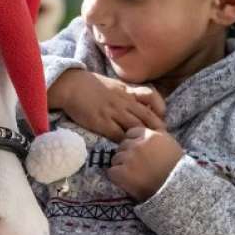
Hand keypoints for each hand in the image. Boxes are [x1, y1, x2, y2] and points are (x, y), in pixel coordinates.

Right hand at [48, 70, 164, 140]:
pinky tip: (127, 150)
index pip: (151, 97)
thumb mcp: (114, 85)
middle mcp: (124, 102)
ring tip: (147, 148)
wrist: (72, 85)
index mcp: (127, 91)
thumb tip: (140, 103)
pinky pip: (117, 135)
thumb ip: (127, 93)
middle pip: (147, 116)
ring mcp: (114, 112)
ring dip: (143, 138)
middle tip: (162, 140)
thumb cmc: (91, 85)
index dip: (160, 108)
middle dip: (157, 129)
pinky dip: (124, 143)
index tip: (162, 118)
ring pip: (135, 127)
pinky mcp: (102, 122)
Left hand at [107, 126, 183, 200]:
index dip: (133, 144)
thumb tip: (144, 132)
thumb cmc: (177, 169)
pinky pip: (112, 172)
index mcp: (150, 135)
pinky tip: (128, 183)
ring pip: (116, 159)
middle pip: (122, 146)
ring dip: (121, 167)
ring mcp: (129, 158)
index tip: (139, 154)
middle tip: (137, 167)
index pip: (130, 133)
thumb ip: (156, 136)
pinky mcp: (123, 173)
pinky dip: (117, 178)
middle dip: (127, 155)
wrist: (178, 190)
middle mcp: (138, 144)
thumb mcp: (170, 144)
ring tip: (134, 176)